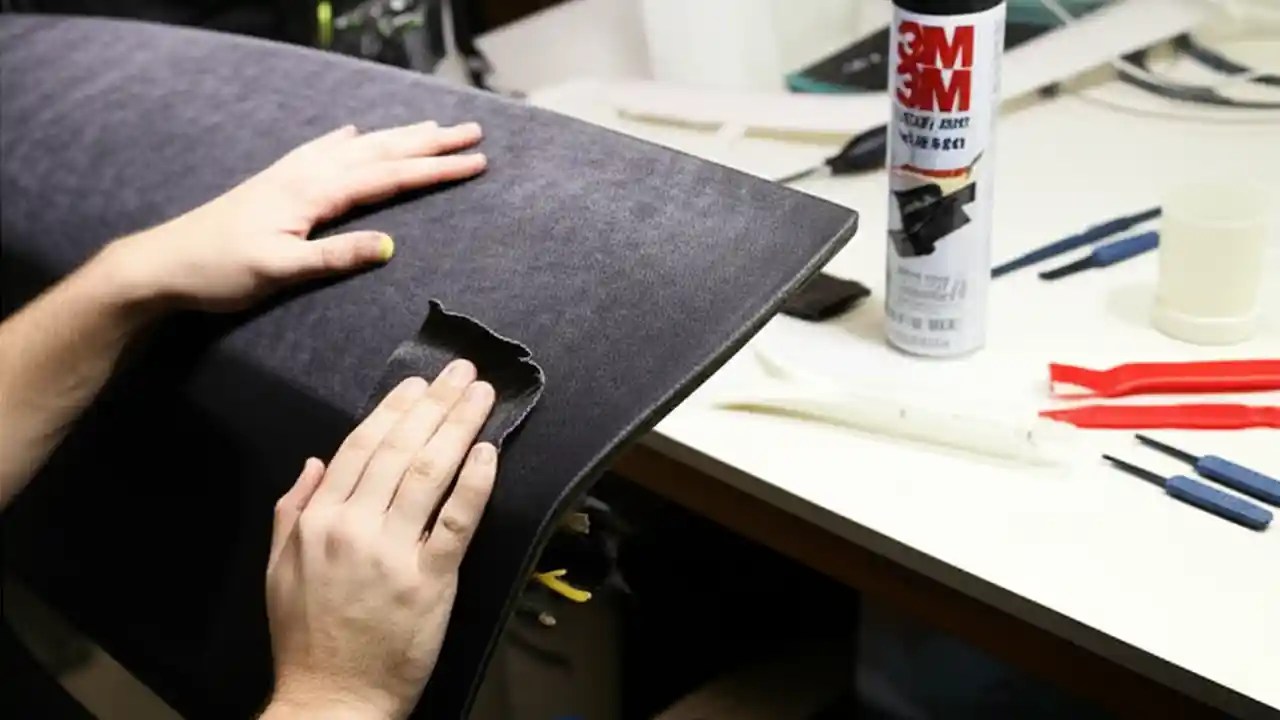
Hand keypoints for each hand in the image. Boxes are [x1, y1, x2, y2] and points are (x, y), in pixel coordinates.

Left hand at [102, 121, 485, 312]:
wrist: (164, 263)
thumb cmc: (220, 272)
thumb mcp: (280, 271)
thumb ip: (335, 257)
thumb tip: (389, 246)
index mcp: (314, 192)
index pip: (389, 176)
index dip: (435, 170)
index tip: (476, 163)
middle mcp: (307, 173)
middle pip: (381, 151)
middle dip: (430, 143)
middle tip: (472, 134)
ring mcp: (291, 173)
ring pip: (359, 147)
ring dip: (398, 137)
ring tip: (432, 129)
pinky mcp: (278, 182)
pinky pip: (325, 150)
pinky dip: (350, 140)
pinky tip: (354, 132)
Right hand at [262, 361, 497, 719]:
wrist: (332, 698)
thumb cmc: (306, 636)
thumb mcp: (278, 569)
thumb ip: (292, 510)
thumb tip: (314, 461)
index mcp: (318, 519)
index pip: (360, 447)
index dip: (393, 409)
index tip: (419, 383)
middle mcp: (354, 526)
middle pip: (399, 450)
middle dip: (434, 404)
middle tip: (463, 372)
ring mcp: (394, 552)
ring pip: (429, 473)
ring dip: (458, 426)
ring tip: (482, 396)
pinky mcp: (431, 580)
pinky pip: (457, 521)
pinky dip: (474, 482)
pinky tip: (488, 451)